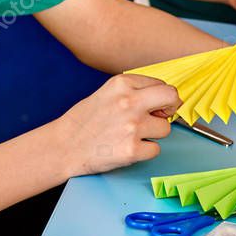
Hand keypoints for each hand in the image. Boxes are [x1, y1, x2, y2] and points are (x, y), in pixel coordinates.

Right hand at [60, 74, 180, 175]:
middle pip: (171, 97)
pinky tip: (128, 147)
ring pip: (165, 128)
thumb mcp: (108, 93)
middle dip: (171, 107)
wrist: (64, 146)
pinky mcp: (132, 150)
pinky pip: (156, 149)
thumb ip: (135, 91)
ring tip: (132, 135)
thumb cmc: (86, 120)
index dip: (160, 97)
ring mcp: (132, 126)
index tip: (155, 105)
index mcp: (122, 83)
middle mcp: (129, 102)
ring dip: (154, 134)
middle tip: (161, 116)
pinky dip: (145, 151)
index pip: (161, 84)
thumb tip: (164, 99)